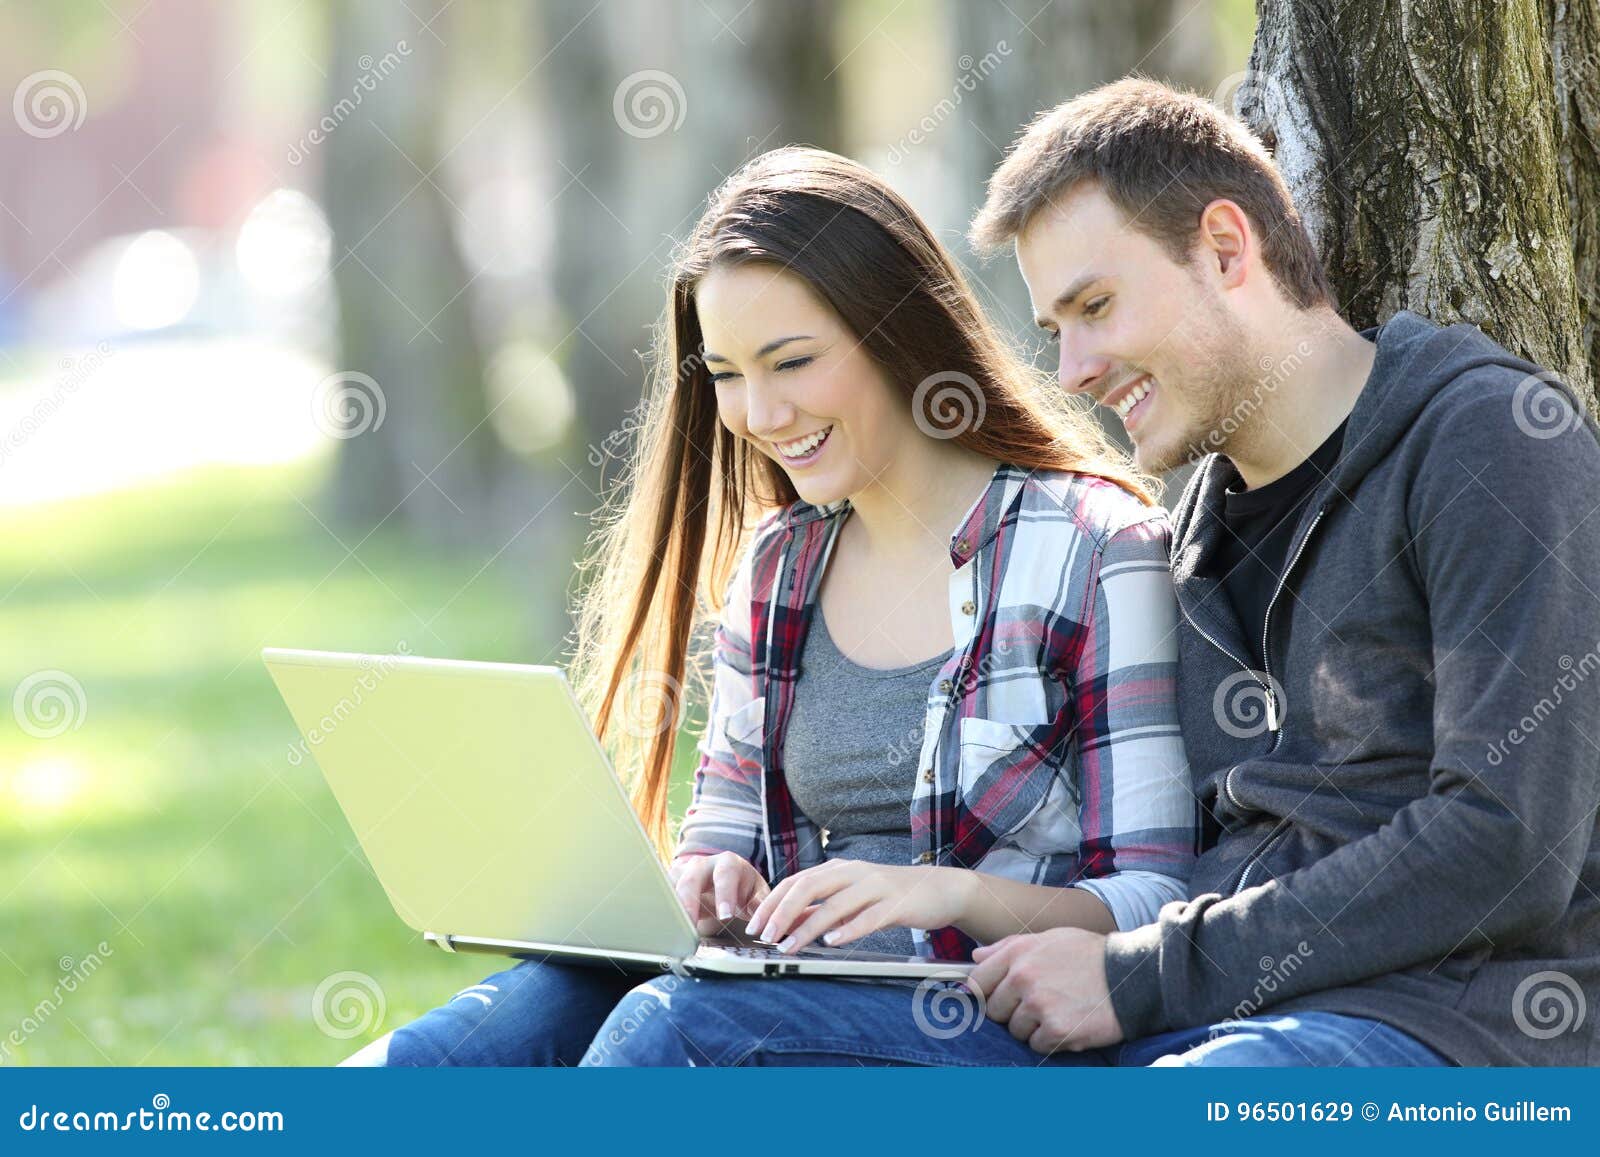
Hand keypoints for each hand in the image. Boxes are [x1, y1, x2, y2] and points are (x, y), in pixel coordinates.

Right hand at [668, 851, 769, 936]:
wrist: (726, 884)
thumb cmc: (742, 889)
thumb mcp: (756, 894)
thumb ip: (760, 904)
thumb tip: (762, 918)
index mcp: (728, 863)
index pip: (725, 874)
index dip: (725, 894)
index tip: (726, 915)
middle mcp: (702, 865)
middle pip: (691, 878)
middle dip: (690, 902)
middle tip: (692, 927)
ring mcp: (683, 874)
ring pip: (670, 886)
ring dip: (671, 909)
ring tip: (674, 932)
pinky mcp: (670, 887)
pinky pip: (661, 897)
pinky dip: (662, 912)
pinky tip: (664, 929)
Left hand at [744, 861, 972, 952]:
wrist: (942, 889)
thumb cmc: (893, 896)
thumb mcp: (853, 898)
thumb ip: (823, 909)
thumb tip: (789, 924)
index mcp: (840, 868)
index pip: (797, 881)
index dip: (772, 902)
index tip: (754, 924)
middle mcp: (854, 872)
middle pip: (809, 886)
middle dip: (782, 912)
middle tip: (764, 936)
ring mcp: (876, 886)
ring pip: (835, 904)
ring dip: (808, 927)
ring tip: (789, 946)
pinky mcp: (897, 904)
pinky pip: (869, 917)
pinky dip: (848, 929)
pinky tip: (832, 942)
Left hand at [968, 927, 1124, 1053]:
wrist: (1131, 975)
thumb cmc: (1090, 955)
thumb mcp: (1049, 938)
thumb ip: (1008, 947)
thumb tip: (976, 958)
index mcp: (1018, 953)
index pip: (977, 982)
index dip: (985, 994)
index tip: (998, 999)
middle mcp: (1023, 978)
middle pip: (995, 1011)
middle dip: (1013, 1012)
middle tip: (1039, 1004)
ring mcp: (1039, 1005)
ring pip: (1016, 1030)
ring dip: (1033, 1027)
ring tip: (1058, 1011)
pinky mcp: (1056, 1030)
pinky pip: (1037, 1045)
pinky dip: (1051, 1040)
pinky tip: (1068, 1023)